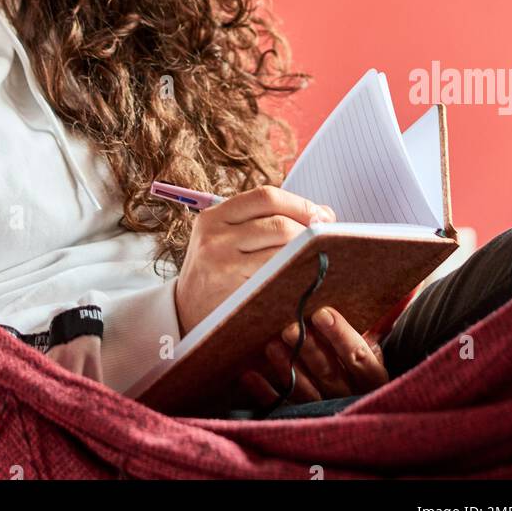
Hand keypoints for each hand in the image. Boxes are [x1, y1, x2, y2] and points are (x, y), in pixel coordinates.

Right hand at [174, 187, 336, 336]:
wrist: (184, 313)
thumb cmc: (217, 271)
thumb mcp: (225, 237)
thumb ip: (263, 220)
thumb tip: (325, 214)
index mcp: (215, 215)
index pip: (266, 197)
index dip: (300, 204)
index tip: (321, 216)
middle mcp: (215, 236)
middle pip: (278, 224)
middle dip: (310, 232)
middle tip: (327, 241)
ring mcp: (222, 265)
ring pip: (281, 252)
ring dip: (307, 255)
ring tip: (319, 259)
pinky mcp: (233, 292)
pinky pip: (277, 279)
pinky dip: (296, 277)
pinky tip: (305, 279)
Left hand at [237, 308, 389, 408]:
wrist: (363, 423)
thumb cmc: (363, 373)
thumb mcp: (373, 359)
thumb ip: (365, 340)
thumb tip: (355, 309)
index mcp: (373, 379)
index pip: (359, 356)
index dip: (340, 335)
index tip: (321, 313)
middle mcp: (352, 396)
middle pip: (329, 372)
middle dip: (308, 348)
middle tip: (290, 328)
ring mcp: (329, 411)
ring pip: (306, 390)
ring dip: (287, 367)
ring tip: (271, 346)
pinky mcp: (307, 421)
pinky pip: (284, 408)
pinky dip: (267, 393)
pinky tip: (250, 376)